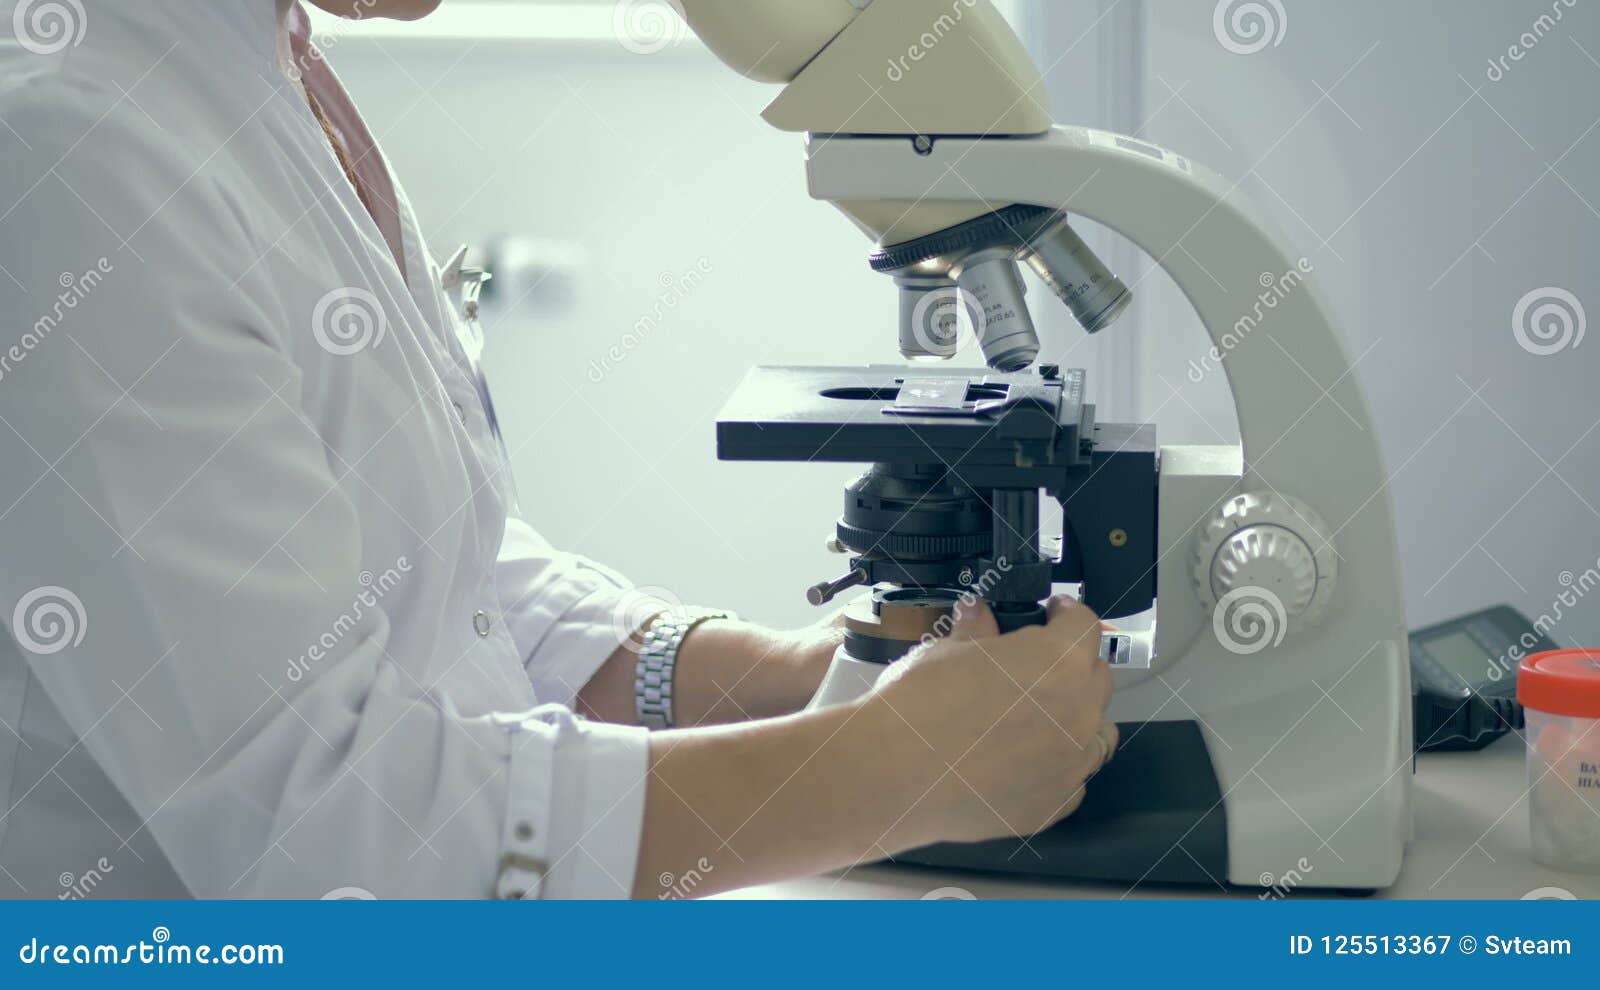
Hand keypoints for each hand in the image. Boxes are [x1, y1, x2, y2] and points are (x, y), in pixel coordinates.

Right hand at [862, 595, 1116, 849]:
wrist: (894, 773)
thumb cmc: (920, 703)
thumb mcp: (946, 651)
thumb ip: (976, 633)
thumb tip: (978, 613)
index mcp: (1060, 662)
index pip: (1084, 625)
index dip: (1066, 615)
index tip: (1053, 614)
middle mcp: (1079, 713)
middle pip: (1097, 678)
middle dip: (1074, 666)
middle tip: (1039, 667)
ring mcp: (1070, 765)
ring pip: (1097, 734)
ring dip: (1077, 719)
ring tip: (1040, 718)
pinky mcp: (1052, 806)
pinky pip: (1072, 782)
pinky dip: (1057, 768)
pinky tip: (1025, 764)